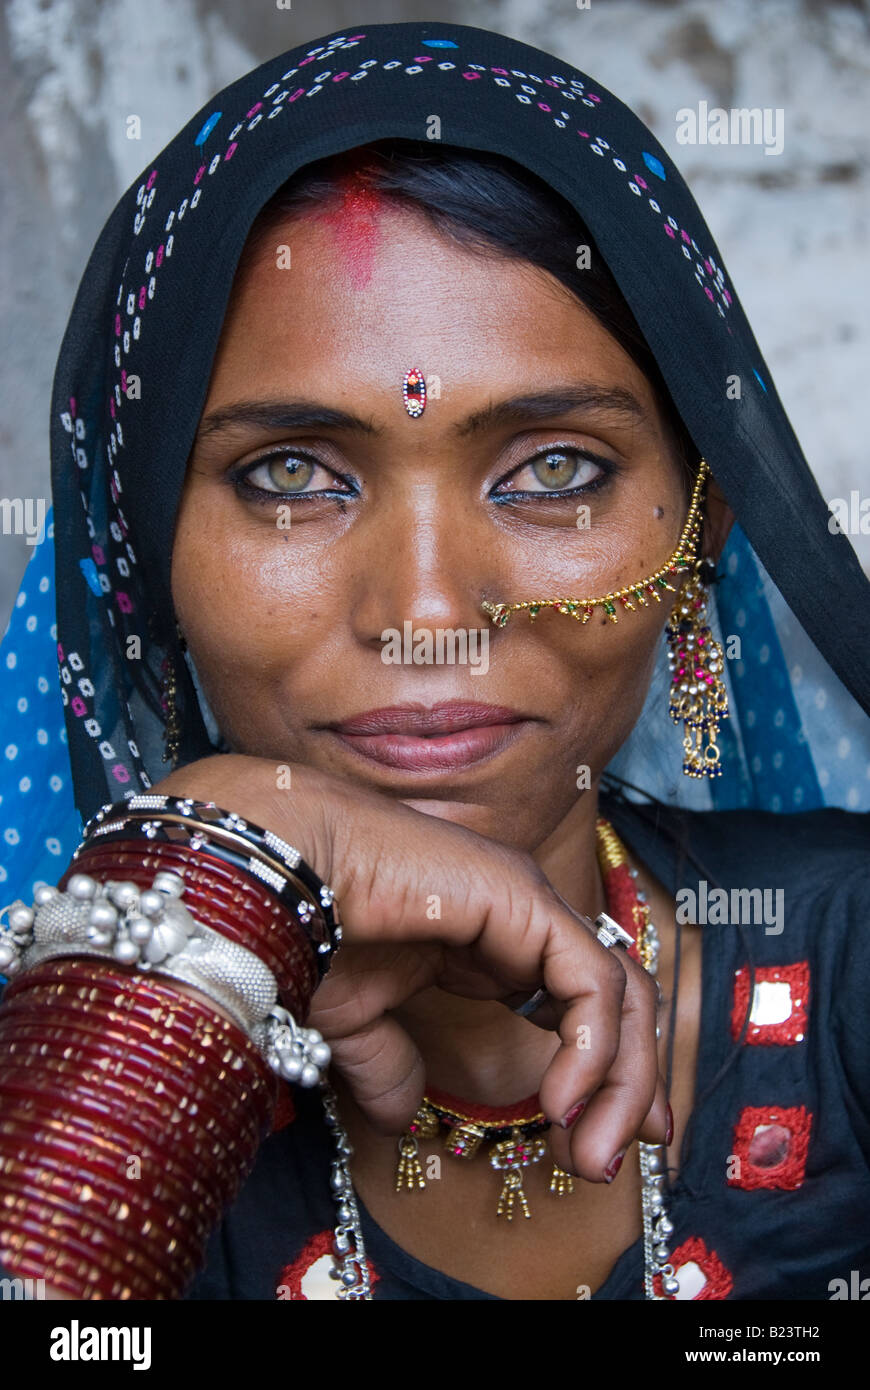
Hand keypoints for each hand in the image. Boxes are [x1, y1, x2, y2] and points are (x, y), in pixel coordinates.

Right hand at [151, 753, 667, 1180]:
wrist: (275, 876)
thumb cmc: (305, 926)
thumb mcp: (354, 1022)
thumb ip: (387, 1065)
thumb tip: (401, 1118)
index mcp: (493, 940)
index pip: (583, 1003)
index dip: (606, 1071)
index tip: (598, 1141)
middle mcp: (524, 919)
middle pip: (618, 1001)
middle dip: (630, 1085)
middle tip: (613, 1158)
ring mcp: (529, 904)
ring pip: (621, 993)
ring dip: (620, 1082)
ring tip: (590, 1153)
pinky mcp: (526, 902)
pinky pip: (592, 984)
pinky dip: (592, 1050)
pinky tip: (559, 1103)